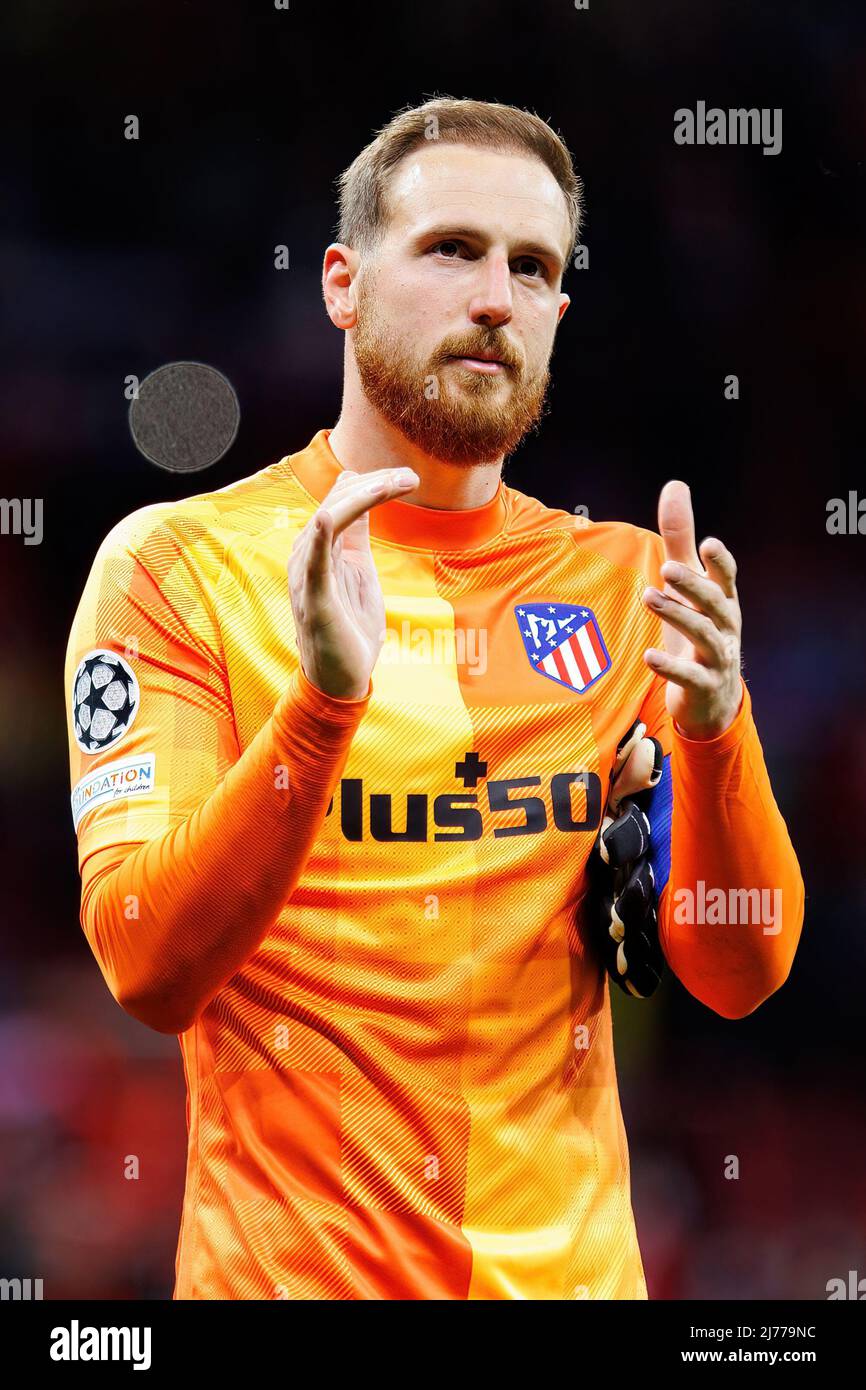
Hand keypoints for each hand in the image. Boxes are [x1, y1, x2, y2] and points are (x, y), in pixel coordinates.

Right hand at [287, 465, 418, 699]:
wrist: (341, 678)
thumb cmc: (349, 627)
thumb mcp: (358, 571)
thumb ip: (356, 535)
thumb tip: (359, 491)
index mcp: (322, 549)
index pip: (342, 501)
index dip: (372, 483)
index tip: (406, 477)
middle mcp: (309, 557)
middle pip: (337, 505)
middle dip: (373, 485)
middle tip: (409, 477)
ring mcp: (307, 578)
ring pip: (327, 524)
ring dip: (359, 500)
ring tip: (389, 485)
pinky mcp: (313, 601)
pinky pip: (313, 565)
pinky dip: (320, 538)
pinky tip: (330, 517)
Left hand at [641, 480, 742, 739]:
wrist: (712, 698)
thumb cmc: (699, 630)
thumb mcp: (689, 585)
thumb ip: (680, 537)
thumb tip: (676, 485)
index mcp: (723, 601)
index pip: (727, 578)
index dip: (720, 563)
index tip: (708, 543)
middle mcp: (726, 627)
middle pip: (715, 603)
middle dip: (693, 585)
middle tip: (667, 568)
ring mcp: (718, 658)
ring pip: (704, 636)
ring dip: (678, 616)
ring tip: (649, 597)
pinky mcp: (704, 685)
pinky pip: (689, 676)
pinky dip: (670, 667)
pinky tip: (649, 655)